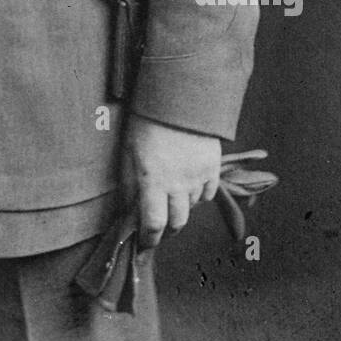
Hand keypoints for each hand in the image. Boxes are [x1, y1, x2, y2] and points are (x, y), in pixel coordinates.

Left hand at [120, 114, 220, 249]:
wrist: (179, 97)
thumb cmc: (146, 122)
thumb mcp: (128, 152)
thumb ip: (128, 185)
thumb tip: (127, 211)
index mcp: (154, 180)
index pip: (154, 224)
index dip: (149, 239)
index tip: (145, 243)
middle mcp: (179, 183)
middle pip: (177, 222)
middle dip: (166, 229)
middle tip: (159, 226)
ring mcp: (199, 176)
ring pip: (193, 208)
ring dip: (181, 208)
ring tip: (171, 197)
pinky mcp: (213, 167)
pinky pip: (208, 193)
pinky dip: (198, 195)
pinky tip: (188, 185)